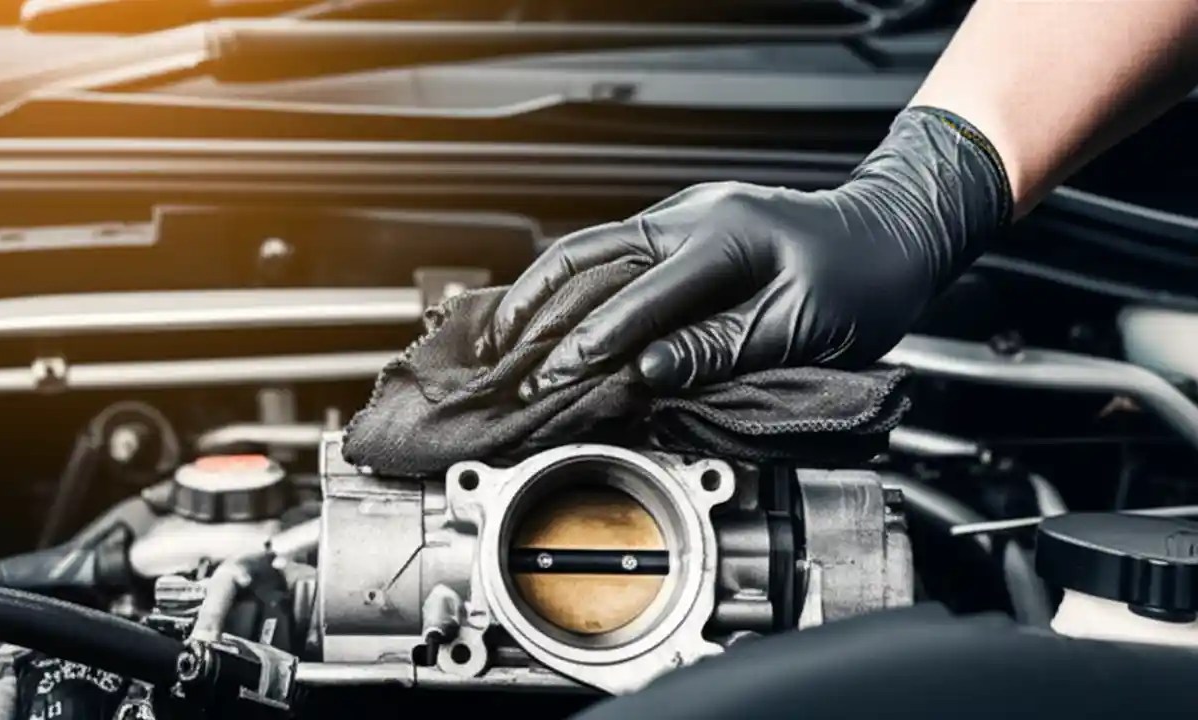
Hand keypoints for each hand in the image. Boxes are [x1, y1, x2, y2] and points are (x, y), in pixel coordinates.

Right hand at [479, 107, 1010, 398]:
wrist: (889, 236)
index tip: (551, 383)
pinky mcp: (677, 230)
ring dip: (538, 295)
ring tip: (497, 336)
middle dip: (536, 315)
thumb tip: (649, 372)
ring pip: (586, 252)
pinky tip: (541, 308)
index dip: (589, 347)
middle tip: (499, 365)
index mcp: (724, 238)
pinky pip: (607, 254)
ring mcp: (679, 218)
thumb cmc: (861, 280)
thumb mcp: (800, 326)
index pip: (636, 300)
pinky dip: (566, 285)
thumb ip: (719, 348)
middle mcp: (689, 218)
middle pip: (587, 260)